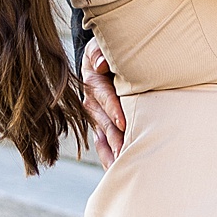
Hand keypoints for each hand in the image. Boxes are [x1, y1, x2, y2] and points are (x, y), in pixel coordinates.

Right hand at [81, 35, 125, 167]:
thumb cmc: (109, 50)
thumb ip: (100, 53)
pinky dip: (108, 156)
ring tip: (122, 165)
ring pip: (102, 135)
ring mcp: (94, 115)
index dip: (113, 109)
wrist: (101, 59)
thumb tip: (102, 64)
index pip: (103, 96)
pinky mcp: (99, 124)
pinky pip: (102, 143)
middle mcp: (91, 100)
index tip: (123, 123)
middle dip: (114, 137)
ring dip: (111, 150)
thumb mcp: (100, 46)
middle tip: (125, 152)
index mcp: (94, 80)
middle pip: (103, 121)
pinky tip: (116, 169)